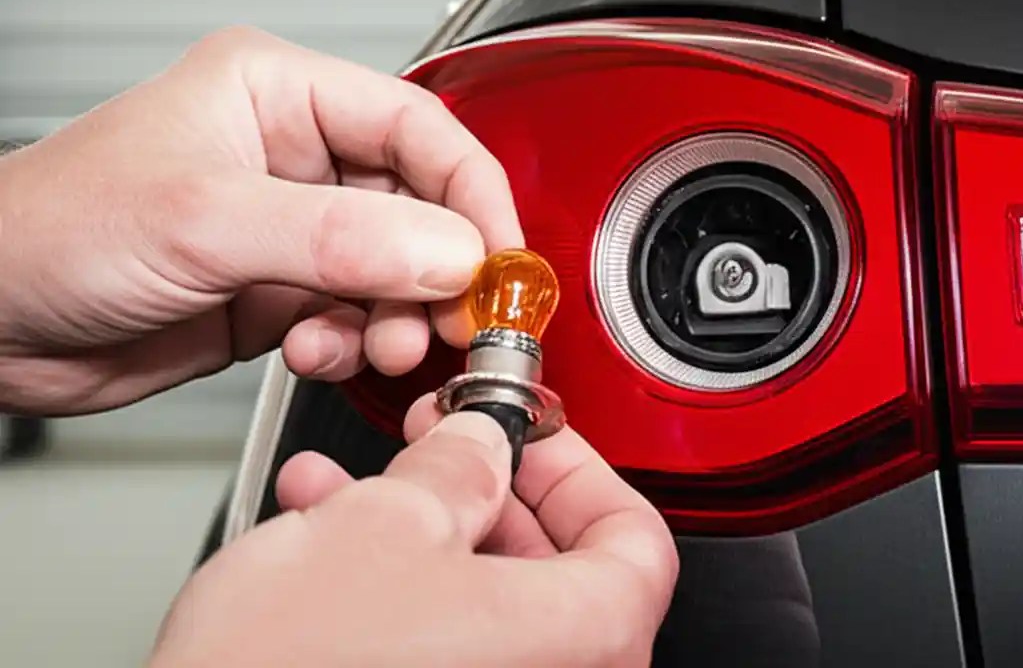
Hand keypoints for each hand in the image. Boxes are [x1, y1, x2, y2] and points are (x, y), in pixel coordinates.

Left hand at [0, 26, 521, 414]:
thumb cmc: (52, 229)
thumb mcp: (207, 220)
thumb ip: (340, 239)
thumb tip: (451, 253)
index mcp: (280, 94)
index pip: (418, 128)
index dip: (471, 192)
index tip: (501, 258)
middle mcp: (295, 156)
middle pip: (421, 208)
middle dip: (440, 270)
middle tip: (452, 320)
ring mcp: (291, 229)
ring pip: (397, 272)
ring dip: (399, 317)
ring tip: (379, 343)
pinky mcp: (281, 292)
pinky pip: (358, 316)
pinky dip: (356, 342)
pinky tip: (318, 350)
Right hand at [150, 399, 678, 666]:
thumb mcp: (383, 525)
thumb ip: (457, 466)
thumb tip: (478, 444)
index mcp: (586, 640)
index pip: (635, 537)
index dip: (577, 469)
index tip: (526, 438)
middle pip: (557, 570)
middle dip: (482, 493)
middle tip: (439, 449)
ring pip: (484, 607)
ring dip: (421, 532)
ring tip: (354, 484)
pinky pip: (440, 651)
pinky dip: (394, 593)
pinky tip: (324, 546)